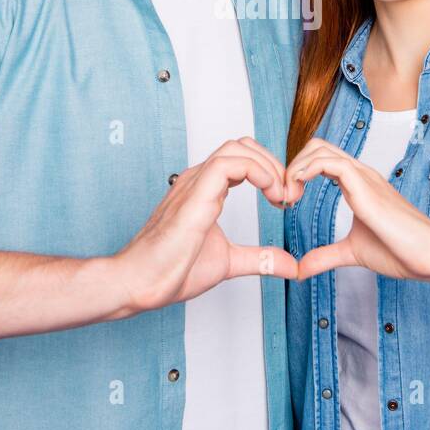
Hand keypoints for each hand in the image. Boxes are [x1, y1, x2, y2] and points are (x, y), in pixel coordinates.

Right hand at [113, 137, 295, 314]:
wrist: (140, 284)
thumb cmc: (170, 270)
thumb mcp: (229, 261)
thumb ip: (260, 258)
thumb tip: (290, 265)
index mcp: (206, 189)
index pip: (243, 159)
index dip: (271, 172)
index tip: (287, 200)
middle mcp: (199, 180)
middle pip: (243, 146)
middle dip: (274, 164)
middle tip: (290, 196)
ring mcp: (194, 184)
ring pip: (237, 148)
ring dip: (269, 167)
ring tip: (282, 196)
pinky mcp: (194, 196)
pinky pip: (228, 164)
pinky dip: (258, 172)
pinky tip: (270, 194)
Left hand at [285, 138, 429, 282]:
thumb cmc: (401, 251)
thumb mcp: (352, 253)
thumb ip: (326, 256)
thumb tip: (299, 269)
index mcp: (358, 184)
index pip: (320, 159)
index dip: (297, 174)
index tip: (286, 202)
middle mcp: (360, 174)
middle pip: (316, 146)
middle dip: (291, 166)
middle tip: (282, 198)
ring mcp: (364, 177)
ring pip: (320, 149)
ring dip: (295, 168)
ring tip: (287, 199)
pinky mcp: (366, 188)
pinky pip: (330, 164)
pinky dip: (306, 172)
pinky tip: (297, 195)